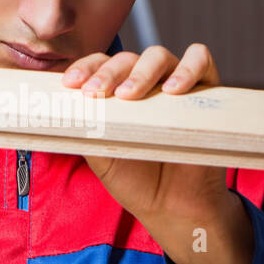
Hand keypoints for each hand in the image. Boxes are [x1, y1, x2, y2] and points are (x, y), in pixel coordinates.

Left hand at [60, 43, 232, 222]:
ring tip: (130, 96)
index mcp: (118, 92)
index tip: (71, 85)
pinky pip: (202, 60)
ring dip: (141, 72)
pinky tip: (173, 90)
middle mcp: (147, 82)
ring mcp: (177, 84)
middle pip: (126, 59)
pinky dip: (187, 67)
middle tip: (97, 94)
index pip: (100, 66)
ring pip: (159, 56)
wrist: (173, 207)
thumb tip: (56, 108)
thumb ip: (83, 128)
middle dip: (108, 74)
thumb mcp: (100, 155)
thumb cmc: (136, 180)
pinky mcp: (207, 91)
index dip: (85, 69)